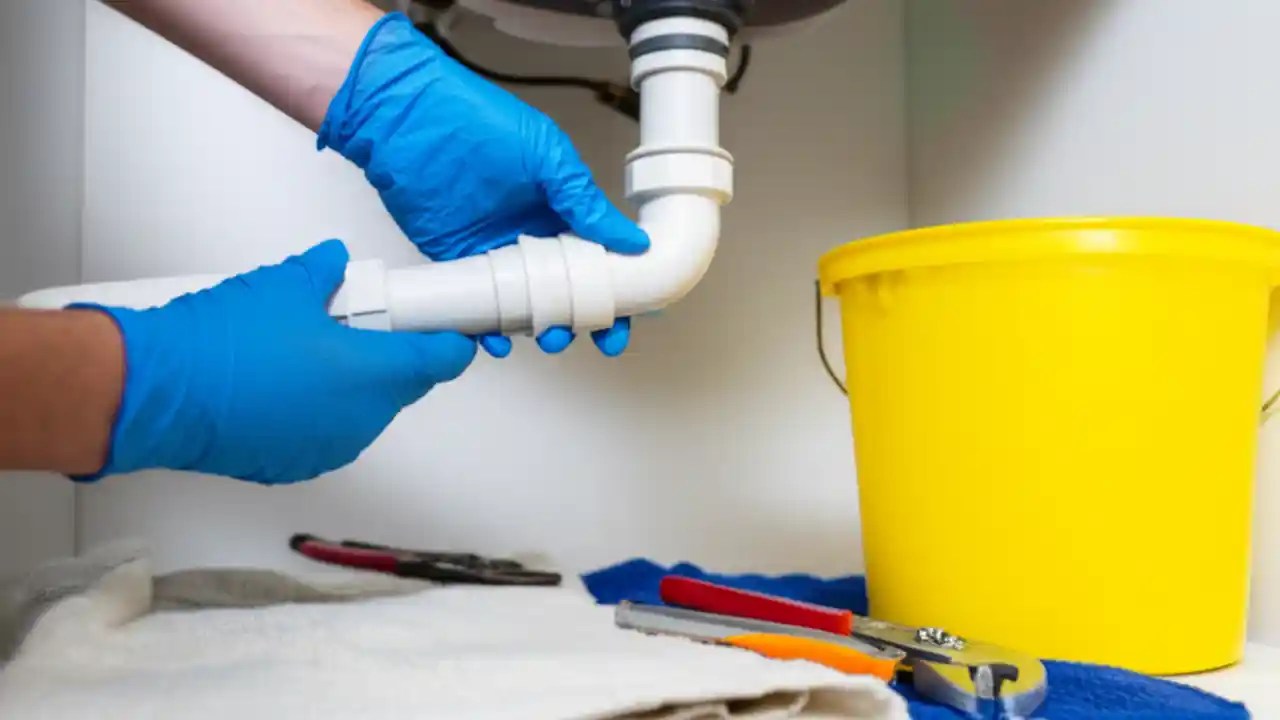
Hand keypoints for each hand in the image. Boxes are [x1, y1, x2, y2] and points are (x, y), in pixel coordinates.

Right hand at [74, 240, 475, 484]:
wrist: (160, 393)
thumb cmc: (225, 342)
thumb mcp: (284, 286)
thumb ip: (323, 273)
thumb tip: (333, 263)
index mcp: (374, 373)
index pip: (440, 361)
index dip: (450, 342)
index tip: (452, 330)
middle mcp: (362, 418)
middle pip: (402, 386)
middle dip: (393, 358)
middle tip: (368, 327)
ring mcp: (330, 447)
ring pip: (364, 411)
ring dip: (353, 387)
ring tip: (314, 353)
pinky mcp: (295, 464)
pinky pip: (327, 433)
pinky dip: (319, 412)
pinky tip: (286, 387)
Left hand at [318, 12, 647, 357]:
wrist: (402, 117)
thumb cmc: (475, 120)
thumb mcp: (545, 156)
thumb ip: (584, 202)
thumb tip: (632, 241)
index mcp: (559, 209)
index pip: (598, 258)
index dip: (617, 290)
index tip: (630, 315)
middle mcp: (530, 235)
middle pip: (566, 292)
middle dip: (584, 320)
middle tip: (595, 338)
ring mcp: (494, 252)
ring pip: (526, 307)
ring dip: (543, 329)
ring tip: (548, 337)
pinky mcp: (455, 263)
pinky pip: (478, 307)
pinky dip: (489, 330)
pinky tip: (497, 339)